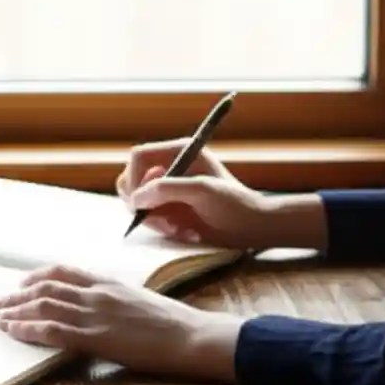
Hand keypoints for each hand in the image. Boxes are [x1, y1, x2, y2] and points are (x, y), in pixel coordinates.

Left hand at [0, 263, 241, 383]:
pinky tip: (13, 331)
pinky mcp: (97, 337)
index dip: (36, 277)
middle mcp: (97, 293)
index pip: (63, 271)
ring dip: (14, 312)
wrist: (190, 335)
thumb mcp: (139, 298)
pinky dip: (29, 329)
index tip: (20, 283)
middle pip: (45, 288)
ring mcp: (95, 314)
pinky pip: (54, 330)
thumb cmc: (172, 321)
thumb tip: (99, 302)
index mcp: (108, 282)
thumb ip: (114, 297)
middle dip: (16, 296)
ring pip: (44, 306)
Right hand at [116, 137, 272, 247]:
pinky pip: (149, 217)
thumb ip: (168, 189)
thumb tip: (136, 198)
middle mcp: (170, 167)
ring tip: (180, 230)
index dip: (134, 178)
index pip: (139, 157)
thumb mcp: (203, 191)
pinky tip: (185, 233)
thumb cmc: (234, 205)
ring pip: (138, 202)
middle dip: (142, 204)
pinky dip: (162, 228)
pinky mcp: (170, 208)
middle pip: (132, 179)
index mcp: (179, 151)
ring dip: (154, 220)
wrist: (253, 228)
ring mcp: (168, 189)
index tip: (140, 203)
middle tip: (163, 222)